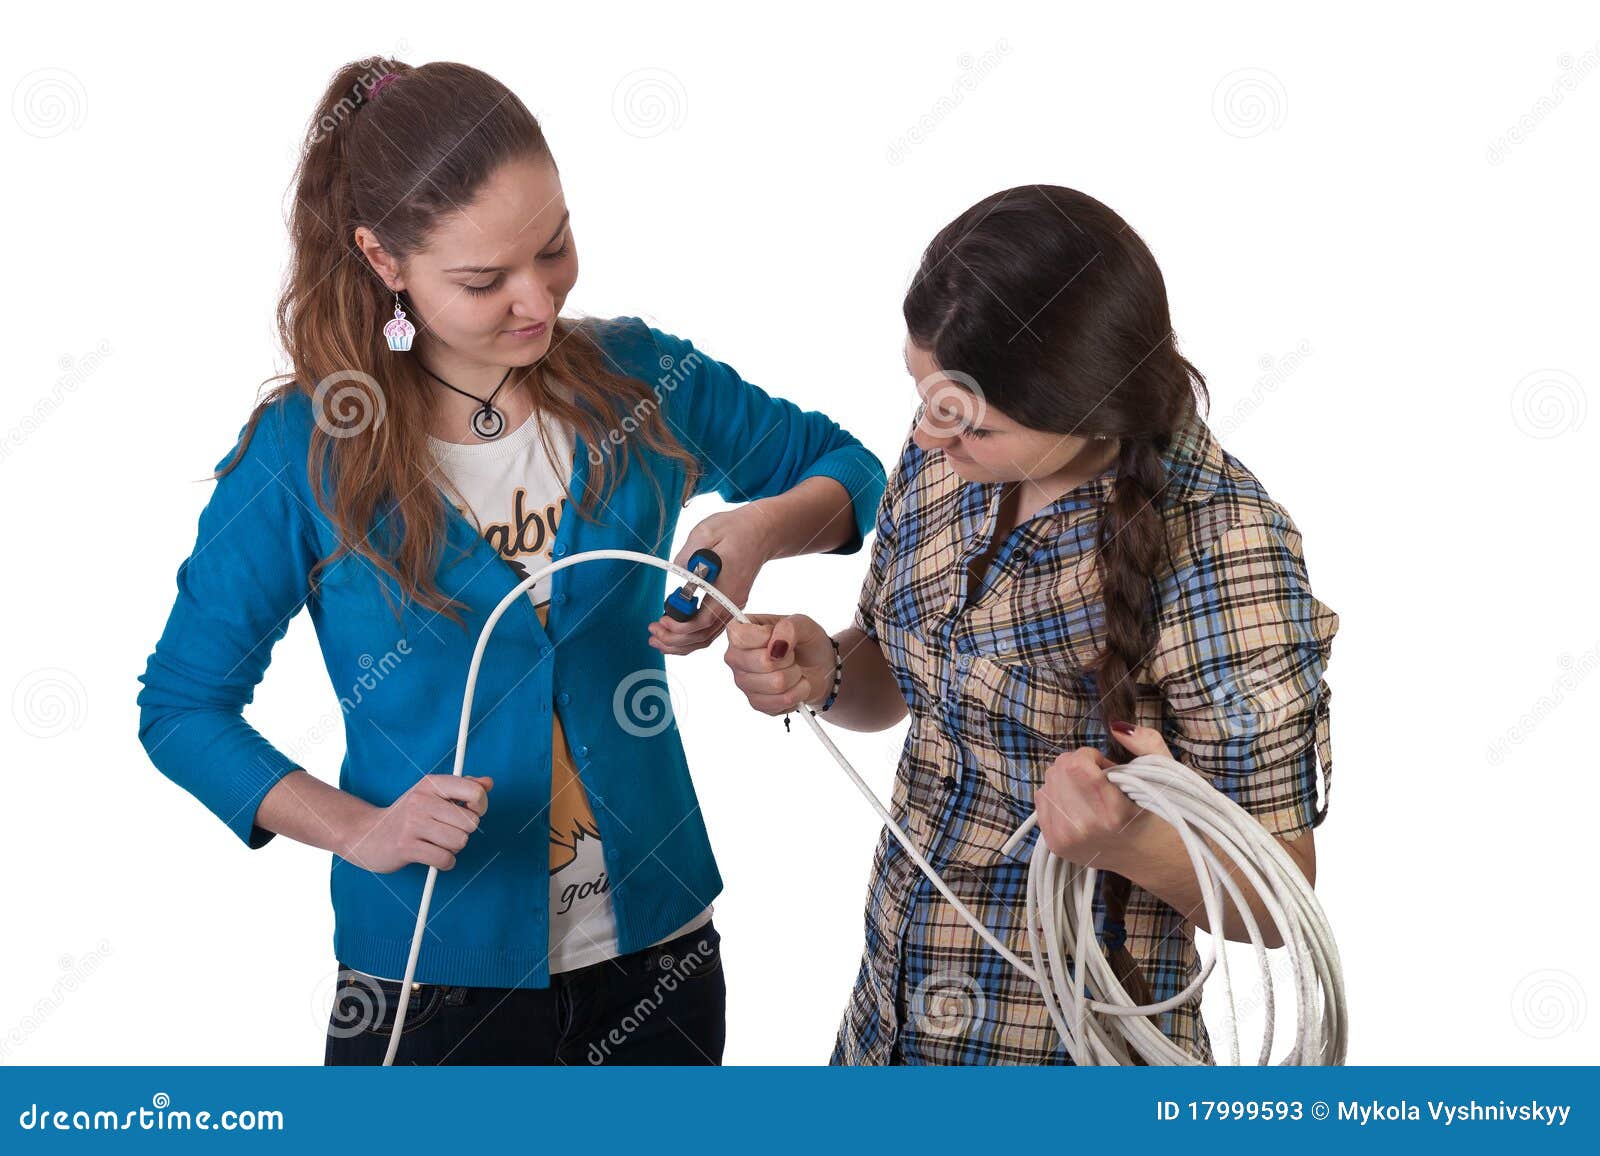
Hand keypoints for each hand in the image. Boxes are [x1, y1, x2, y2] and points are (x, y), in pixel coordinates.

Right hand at [339, 774, 493, 873]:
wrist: (365, 834)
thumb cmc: (406, 815)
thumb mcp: (431, 794)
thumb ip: (462, 787)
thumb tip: (488, 783)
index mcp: (431, 784)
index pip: (475, 792)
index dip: (481, 806)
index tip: (469, 812)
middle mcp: (422, 800)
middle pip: (471, 822)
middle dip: (464, 831)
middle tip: (446, 830)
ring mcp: (413, 823)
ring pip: (460, 841)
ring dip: (453, 848)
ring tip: (436, 842)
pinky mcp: (406, 847)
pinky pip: (445, 859)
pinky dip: (444, 862)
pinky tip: (432, 855)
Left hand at [648, 507, 774, 655]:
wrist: (761, 532)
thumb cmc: (735, 529)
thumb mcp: (707, 531)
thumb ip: (688, 554)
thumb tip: (676, 572)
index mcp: (728, 585)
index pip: (703, 620)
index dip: (680, 626)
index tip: (661, 619)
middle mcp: (733, 602)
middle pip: (703, 635)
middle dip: (674, 639)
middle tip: (652, 631)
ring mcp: (733, 606)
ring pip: (706, 638)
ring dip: (680, 643)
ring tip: (657, 639)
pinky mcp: (729, 606)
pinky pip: (710, 631)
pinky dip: (690, 638)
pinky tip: (673, 635)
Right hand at [722, 613, 835, 713]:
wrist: (818, 667)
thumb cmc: (804, 641)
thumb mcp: (802, 623)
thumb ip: (789, 627)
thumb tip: (776, 646)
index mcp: (739, 632)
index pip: (740, 636)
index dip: (767, 637)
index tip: (781, 637)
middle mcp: (735, 657)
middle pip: (763, 661)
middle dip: (788, 658)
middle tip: (791, 655)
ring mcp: (743, 682)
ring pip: (777, 683)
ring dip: (795, 675)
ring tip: (795, 670)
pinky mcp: (756, 702)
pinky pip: (781, 701)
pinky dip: (798, 692)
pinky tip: (795, 685)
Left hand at [1034, 721, 1173, 867]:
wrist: (1154, 860)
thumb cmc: (1162, 816)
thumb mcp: (1167, 775)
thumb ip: (1146, 744)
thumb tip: (1116, 725)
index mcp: (1110, 813)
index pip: (1076, 764)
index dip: (1091, 757)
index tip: (1108, 769)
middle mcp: (1082, 829)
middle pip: (1058, 770)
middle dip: (1078, 767)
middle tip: (1100, 783)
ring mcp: (1064, 839)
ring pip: (1047, 783)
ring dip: (1067, 781)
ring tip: (1091, 796)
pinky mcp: (1054, 844)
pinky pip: (1041, 800)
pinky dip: (1058, 795)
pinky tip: (1079, 805)